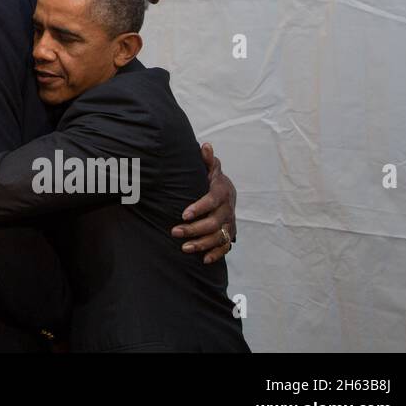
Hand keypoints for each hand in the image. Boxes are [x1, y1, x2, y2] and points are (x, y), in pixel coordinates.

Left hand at [171, 142, 237, 263]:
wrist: (227, 194)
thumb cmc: (211, 180)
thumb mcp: (210, 168)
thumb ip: (207, 160)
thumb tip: (205, 145)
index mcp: (222, 192)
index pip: (213, 200)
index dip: (199, 207)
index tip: (183, 214)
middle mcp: (228, 209)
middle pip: (214, 222)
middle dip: (195, 229)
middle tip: (175, 232)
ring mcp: (230, 223)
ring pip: (219, 237)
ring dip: (202, 244)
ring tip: (184, 248)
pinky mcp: (230, 234)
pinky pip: (226, 247)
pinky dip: (217, 254)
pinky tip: (204, 260)